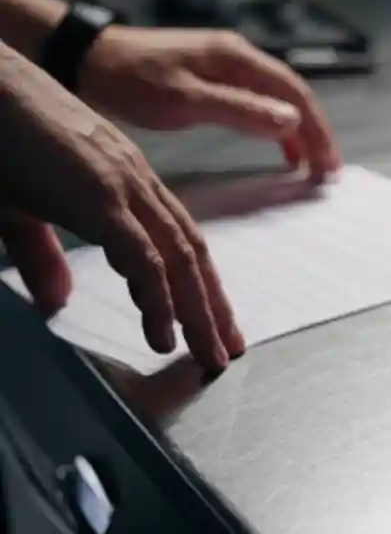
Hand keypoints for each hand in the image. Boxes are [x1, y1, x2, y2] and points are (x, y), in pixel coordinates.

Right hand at [0, 46, 242, 369]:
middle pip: (190, 252)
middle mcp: (133, 180)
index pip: (177, 239)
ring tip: (209, 354)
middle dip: (212, 306)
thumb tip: (58, 298)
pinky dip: (157, 298)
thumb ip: (42, 252)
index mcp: (122, 179)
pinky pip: (142, 255)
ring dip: (198, 312)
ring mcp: (120, 184)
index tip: (213, 323)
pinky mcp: (98, 194)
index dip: (200, 283)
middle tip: (227, 351)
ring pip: (179, 258)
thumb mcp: (17, 205)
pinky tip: (163, 334)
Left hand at [79, 27, 340, 177]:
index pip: (294, 92)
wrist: (88, 61)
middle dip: (315, 134)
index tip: (328, 163)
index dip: (317, 128)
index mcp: (237, 58)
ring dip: (298, 133)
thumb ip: (240, 110)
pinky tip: (279, 151)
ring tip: (310, 166)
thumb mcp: (185, 100)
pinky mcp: (213, 80)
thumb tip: (292, 121)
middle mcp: (238, 58)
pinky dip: (275, 129)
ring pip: (277, 101)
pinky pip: (258, 104)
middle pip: (292, 96)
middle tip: (326, 172)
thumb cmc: (130, 80)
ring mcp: (226, 68)